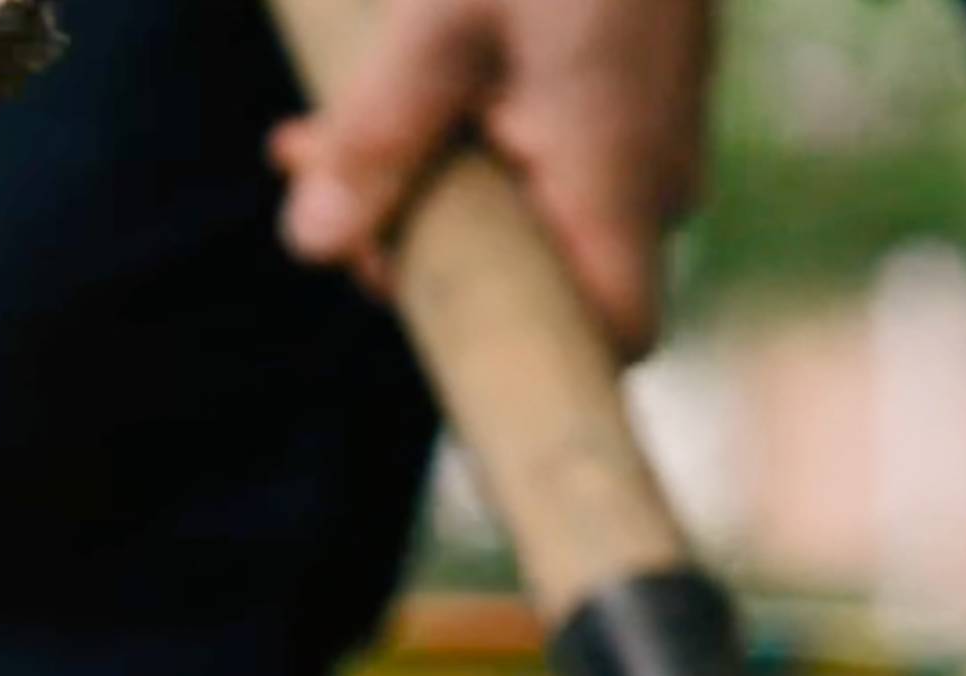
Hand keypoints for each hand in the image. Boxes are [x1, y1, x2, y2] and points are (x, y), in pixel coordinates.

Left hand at [272, 0, 714, 358]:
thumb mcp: (441, 27)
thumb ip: (379, 140)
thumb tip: (310, 247)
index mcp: (618, 182)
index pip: (614, 339)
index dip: (530, 353)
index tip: (415, 290)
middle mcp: (655, 181)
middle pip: (546, 280)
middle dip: (421, 243)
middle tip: (312, 171)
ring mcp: (654, 141)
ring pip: (536, 213)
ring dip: (430, 184)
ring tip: (322, 129)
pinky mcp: (637, 100)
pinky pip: (552, 159)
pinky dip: (471, 142)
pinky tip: (398, 87)